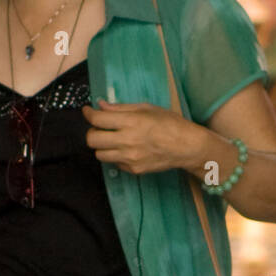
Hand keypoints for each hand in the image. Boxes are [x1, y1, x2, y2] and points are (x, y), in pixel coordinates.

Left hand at [83, 99, 199, 174]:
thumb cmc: (170, 124)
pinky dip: (116, 155)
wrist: (187, 147)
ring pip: (99, 154)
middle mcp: (127, 141)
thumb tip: (101, 106)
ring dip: (102, 145)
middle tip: (100, 127)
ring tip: (113, 139)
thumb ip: (121, 108)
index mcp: (131, 122)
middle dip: (92, 131)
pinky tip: (127, 149)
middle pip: (92, 139)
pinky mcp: (134, 170)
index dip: (88, 114)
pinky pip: (115, 163)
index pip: (97, 119)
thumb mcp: (147, 108)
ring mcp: (130, 158)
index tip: (88, 111)